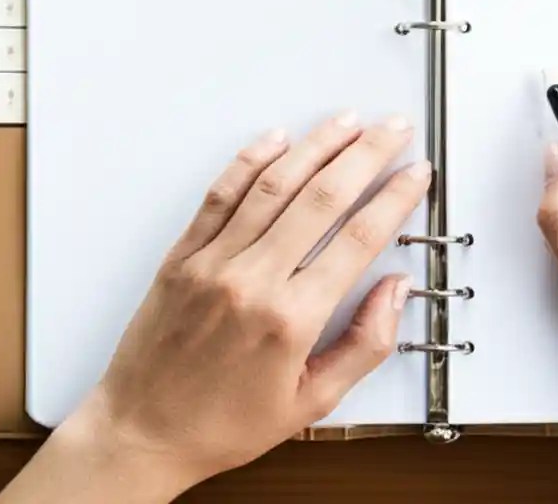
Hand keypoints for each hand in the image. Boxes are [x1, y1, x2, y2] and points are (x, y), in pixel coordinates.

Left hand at [0, 112, 429, 503]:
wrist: (141, 434)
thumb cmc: (224, 425)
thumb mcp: (314, 401)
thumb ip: (366, 343)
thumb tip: (395, 289)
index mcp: (291, 319)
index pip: (358, 238)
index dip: (395, 198)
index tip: (416, 176)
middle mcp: (252, 281)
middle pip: (323, 197)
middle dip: (367, 154)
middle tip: (394, 129)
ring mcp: (213, 263)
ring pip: (274, 186)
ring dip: (316, 146)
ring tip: (347, 122)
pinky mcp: (181, 257)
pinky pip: (220, 196)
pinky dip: (249, 161)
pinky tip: (275, 139)